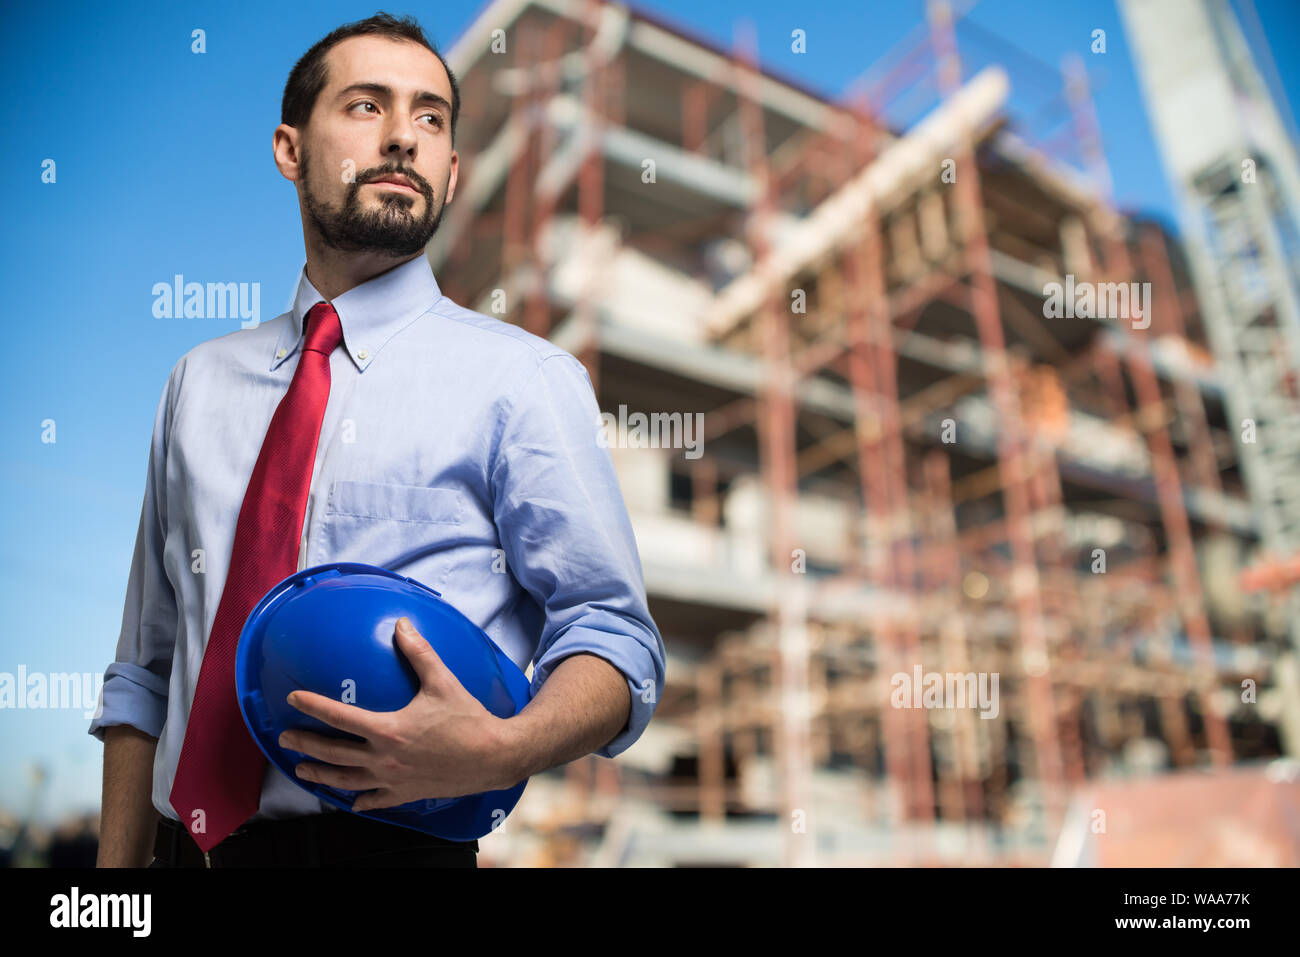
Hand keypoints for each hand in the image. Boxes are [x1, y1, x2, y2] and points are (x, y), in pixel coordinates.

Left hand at [279, 617, 523, 811]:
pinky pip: (376, 800)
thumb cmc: (468, 718)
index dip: (313, 706)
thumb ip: (419, 653)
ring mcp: (393, 779)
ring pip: (346, 781)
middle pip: (333, 753)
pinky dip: (360, 802)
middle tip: (284, 739)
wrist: (493, 756)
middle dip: (305, 745)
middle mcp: (384, 758)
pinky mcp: (406, 793)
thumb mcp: (443, 682)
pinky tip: (349, 803)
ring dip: (321, 775)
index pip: (339, 717)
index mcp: (388, 729)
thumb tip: (401, 625)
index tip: (292, 699)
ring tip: (302, 771)